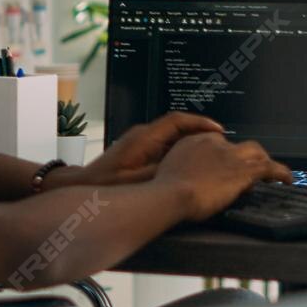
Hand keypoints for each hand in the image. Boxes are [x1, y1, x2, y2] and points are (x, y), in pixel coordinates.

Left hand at [71, 111, 224, 186]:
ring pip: (171, 135)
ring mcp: (140, 141)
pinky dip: (179, 148)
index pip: (177, 120)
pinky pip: (164, 143)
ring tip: (210, 149)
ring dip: (190, 140)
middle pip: (177, 125)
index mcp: (144, 137)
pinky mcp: (138, 150)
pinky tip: (189, 161)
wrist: (86, 186)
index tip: (217, 129)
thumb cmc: (108, 185)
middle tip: (220, 140)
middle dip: (199, 131)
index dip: (200, 122)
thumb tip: (186, 164)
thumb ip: (163, 171)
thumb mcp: (139, 181)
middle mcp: (143, 135)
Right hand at [156, 132, 292, 220]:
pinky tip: (287, 179)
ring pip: (256, 152)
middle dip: (245, 155)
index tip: (225, 164)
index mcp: (194, 141)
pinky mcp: (243, 170)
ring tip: (272, 173)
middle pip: (237, 145)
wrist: (171, 193)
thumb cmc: (164, 189)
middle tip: (248, 168)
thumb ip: (180, 171)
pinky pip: (270, 167)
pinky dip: (281, 172)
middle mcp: (214, 144)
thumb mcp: (167, 174)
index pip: (216, 142)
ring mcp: (231, 156)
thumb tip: (188, 179)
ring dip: (265, 161)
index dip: (224, 154)